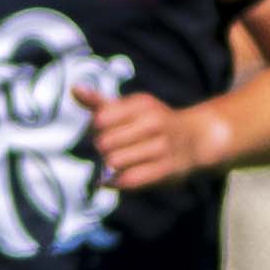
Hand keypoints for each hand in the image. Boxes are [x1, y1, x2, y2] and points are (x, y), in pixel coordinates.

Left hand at [93, 88, 232, 191]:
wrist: (196, 140)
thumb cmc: (151, 122)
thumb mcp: (129, 108)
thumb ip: (100, 103)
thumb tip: (74, 88)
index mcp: (142, 104)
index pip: (99, 119)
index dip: (96, 128)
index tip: (106, 129)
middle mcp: (153, 123)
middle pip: (104, 142)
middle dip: (103, 147)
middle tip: (114, 148)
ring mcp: (162, 147)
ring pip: (113, 162)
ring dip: (111, 165)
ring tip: (120, 161)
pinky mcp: (166, 170)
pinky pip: (129, 179)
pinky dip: (118, 181)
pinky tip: (118, 178)